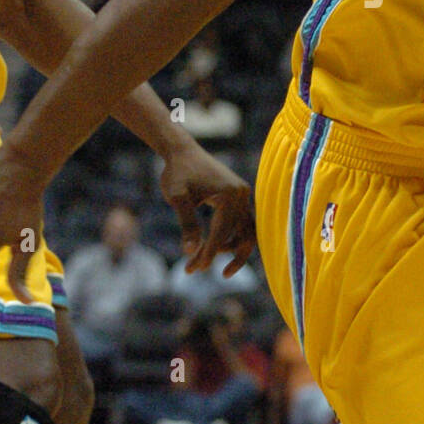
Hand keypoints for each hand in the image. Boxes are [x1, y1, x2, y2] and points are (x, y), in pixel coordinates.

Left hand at [157, 139, 253, 276]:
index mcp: (231, 195)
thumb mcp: (177, 198)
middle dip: (226, 256)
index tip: (193, 268)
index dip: (209, 253)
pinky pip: (240, 223)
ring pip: (246, 231)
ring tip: (204, 260)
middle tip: (208, 272)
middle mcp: (242, 195)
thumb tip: (190, 252)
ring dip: (230, 249)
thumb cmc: (177, 172)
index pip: (223, 233)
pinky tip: (212, 246)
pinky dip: (229, 237)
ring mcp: (242, 195)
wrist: (181, 151)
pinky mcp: (238, 197)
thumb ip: (187, 224)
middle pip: (244, 235)